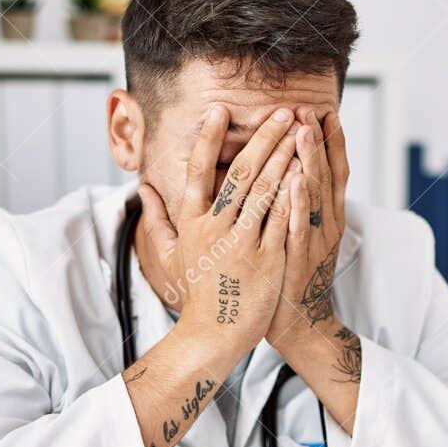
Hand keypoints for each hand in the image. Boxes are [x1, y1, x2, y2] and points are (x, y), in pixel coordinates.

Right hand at [138, 105, 297, 360]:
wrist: (213, 335)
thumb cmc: (195, 296)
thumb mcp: (169, 256)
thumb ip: (156, 219)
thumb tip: (142, 190)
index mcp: (193, 224)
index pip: (197, 172)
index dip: (208, 139)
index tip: (221, 111)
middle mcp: (216, 229)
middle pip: (240, 174)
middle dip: (263, 139)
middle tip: (282, 111)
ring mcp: (242, 244)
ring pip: (264, 191)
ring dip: (283, 156)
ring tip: (299, 130)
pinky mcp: (267, 259)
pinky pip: (281, 220)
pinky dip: (293, 193)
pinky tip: (306, 169)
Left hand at [267, 107, 349, 350]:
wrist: (298, 323)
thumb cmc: (292, 275)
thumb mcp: (301, 234)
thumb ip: (299, 203)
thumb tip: (295, 170)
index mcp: (327, 217)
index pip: (335, 172)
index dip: (332, 142)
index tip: (325, 113)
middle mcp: (326, 226)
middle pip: (326, 176)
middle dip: (318, 142)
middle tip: (309, 111)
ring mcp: (314, 242)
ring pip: (314, 196)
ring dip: (310, 161)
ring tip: (303, 132)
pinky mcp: (298, 259)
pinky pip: (298, 226)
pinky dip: (298, 203)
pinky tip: (295, 179)